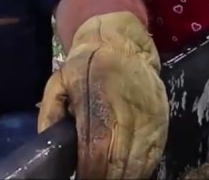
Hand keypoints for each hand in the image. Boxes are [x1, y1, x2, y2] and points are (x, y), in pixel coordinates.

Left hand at [37, 12, 168, 178]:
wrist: (122, 43)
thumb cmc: (86, 64)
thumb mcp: (58, 81)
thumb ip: (50, 112)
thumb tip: (47, 143)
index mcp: (97, 101)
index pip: (95, 149)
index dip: (88, 171)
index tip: (80, 177)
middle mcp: (126, 112)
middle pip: (118, 162)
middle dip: (104, 177)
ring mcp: (147, 120)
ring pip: (137, 164)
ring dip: (122, 177)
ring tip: (107, 178)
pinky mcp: (161, 123)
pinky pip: (153, 157)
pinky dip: (140, 170)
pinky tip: (127, 174)